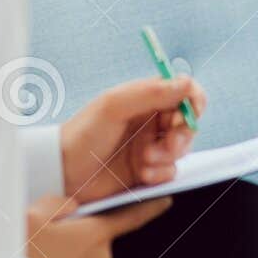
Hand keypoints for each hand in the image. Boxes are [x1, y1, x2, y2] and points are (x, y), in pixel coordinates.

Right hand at [26, 195, 172, 257]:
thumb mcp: (34, 215)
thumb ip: (59, 203)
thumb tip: (72, 207)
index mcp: (96, 236)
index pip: (131, 217)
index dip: (150, 207)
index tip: (166, 199)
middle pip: (96, 236)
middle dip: (78, 231)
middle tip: (46, 231)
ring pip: (83, 255)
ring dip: (66, 251)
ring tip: (36, 254)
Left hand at [58, 76, 207, 202]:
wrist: (64, 173)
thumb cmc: (83, 134)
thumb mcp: (113, 106)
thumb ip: (151, 92)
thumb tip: (186, 82)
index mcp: (145, 98)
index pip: (183, 91)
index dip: (193, 101)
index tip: (190, 113)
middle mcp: (150, 120)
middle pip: (187, 122)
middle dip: (182, 135)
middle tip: (168, 144)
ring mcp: (151, 145)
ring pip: (182, 148)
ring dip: (168, 156)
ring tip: (144, 160)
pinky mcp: (149, 170)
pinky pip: (171, 171)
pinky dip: (162, 173)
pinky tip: (143, 174)